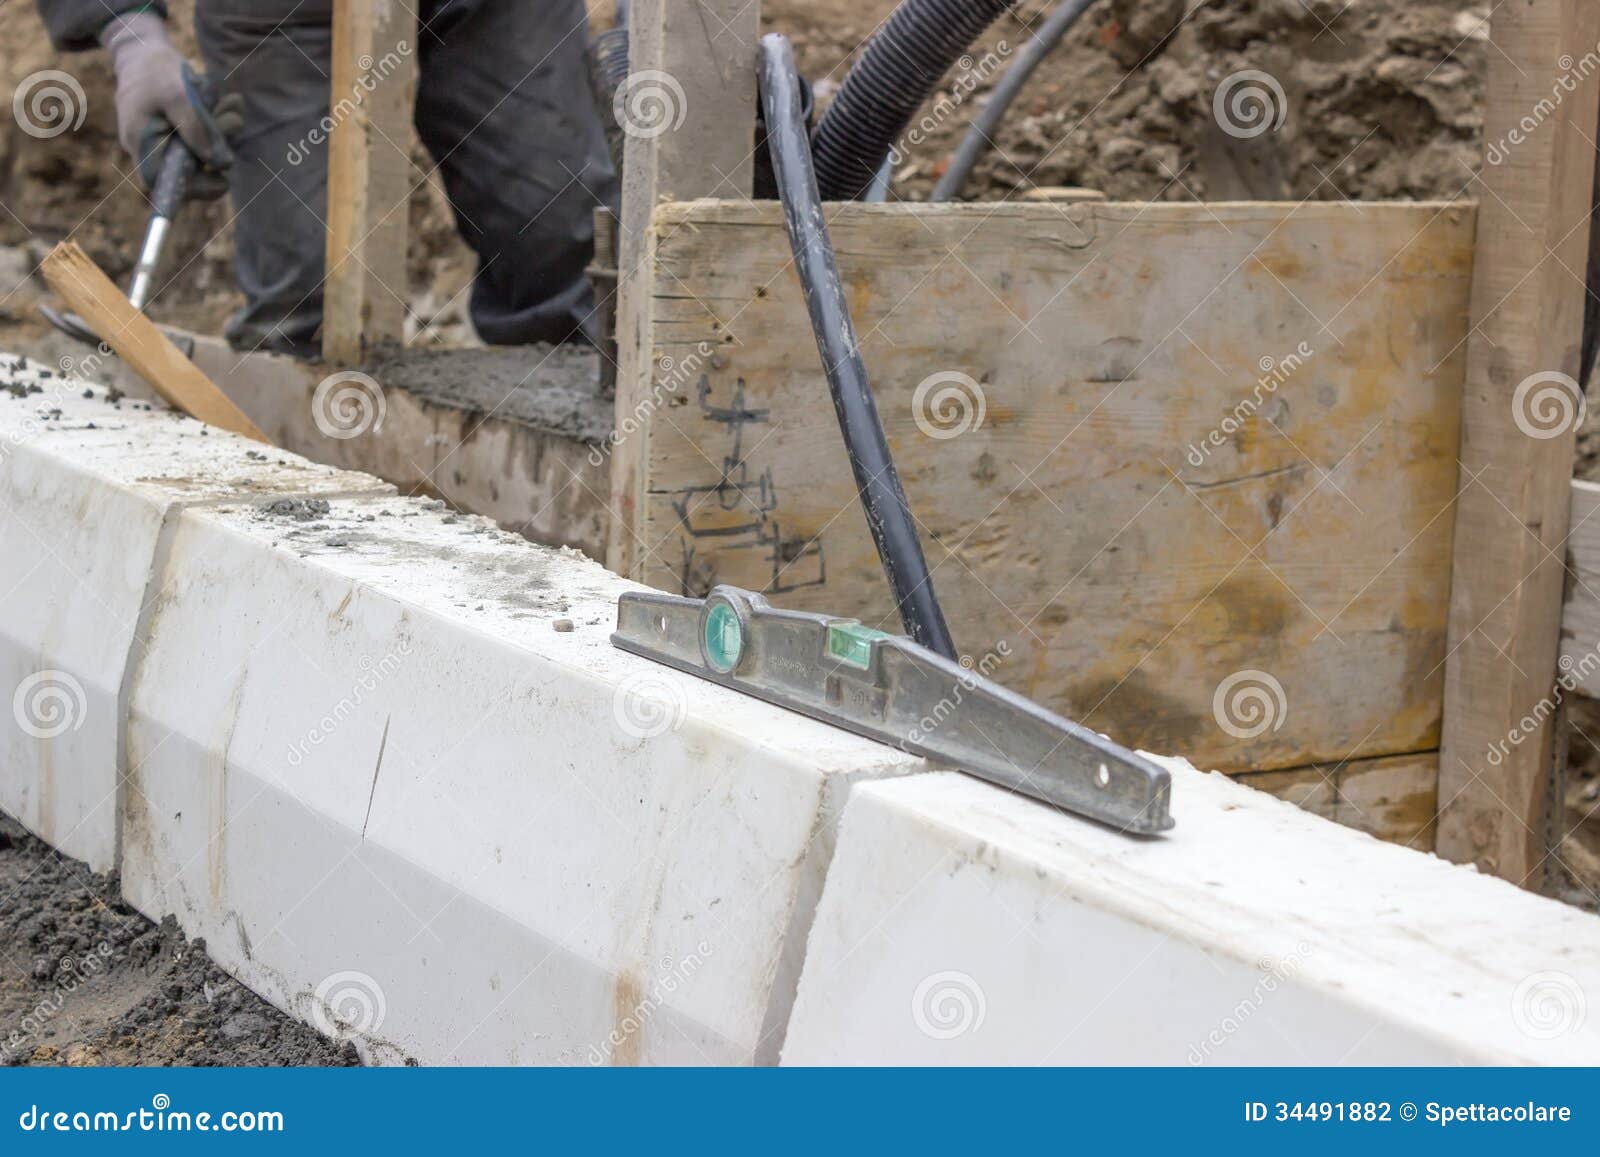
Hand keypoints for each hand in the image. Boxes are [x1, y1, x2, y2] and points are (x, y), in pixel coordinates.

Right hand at [101, 13, 241, 199]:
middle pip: (192, 170)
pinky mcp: (182, 132)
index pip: (165, 184)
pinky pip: (206, 138)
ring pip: (204, 153)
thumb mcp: (175, 92)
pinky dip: (221, 123)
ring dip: (224, 131)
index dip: (196, 189)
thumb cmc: (153, 69)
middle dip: (218, 148)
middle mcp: (154, 149)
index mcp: (142, 145)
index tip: (223, 180)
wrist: (143, 50)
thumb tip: (219, 162)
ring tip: (232, 105)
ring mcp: (168, 142)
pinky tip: (230, 103)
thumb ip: (196, 126)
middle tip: (232, 119)